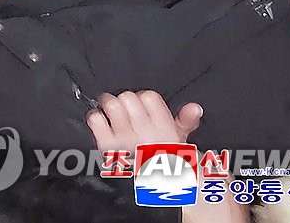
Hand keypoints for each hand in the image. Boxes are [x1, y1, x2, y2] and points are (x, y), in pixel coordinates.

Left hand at [86, 90, 203, 153]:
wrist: (152, 191)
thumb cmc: (163, 164)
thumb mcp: (179, 143)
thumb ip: (186, 121)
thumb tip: (194, 108)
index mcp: (164, 129)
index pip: (149, 97)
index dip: (142, 99)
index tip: (141, 107)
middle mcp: (144, 132)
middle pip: (128, 97)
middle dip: (125, 101)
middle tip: (125, 111)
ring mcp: (124, 139)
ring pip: (111, 105)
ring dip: (109, 106)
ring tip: (112, 114)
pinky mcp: (106, 146)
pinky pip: (95, 120)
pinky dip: (96, 119)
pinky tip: (102, 126)